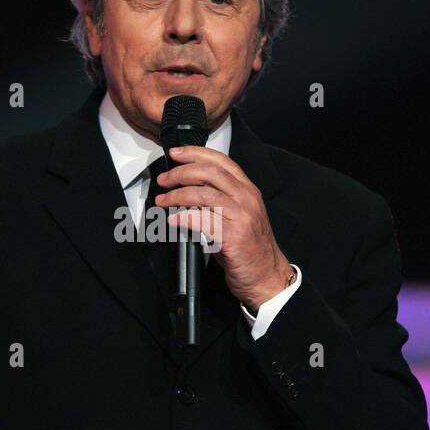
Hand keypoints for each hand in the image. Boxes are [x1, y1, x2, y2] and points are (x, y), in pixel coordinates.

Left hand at [154, 146, 293, 312]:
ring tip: (163, 200)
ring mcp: (242, 216)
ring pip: (204, 195)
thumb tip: (186, 189)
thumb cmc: (249, 249)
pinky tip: (173, 220)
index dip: (196, 153)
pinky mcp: (234, 236)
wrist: (266, 276)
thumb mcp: (237, 216)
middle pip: (210, 173)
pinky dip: (184, 218)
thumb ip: (218, 200)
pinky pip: (203, 221)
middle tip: (164, 179)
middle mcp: (247, 199)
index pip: (221, 161)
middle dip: (181, 172)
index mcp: (247, 190)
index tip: (176, 153)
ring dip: (177, 195)